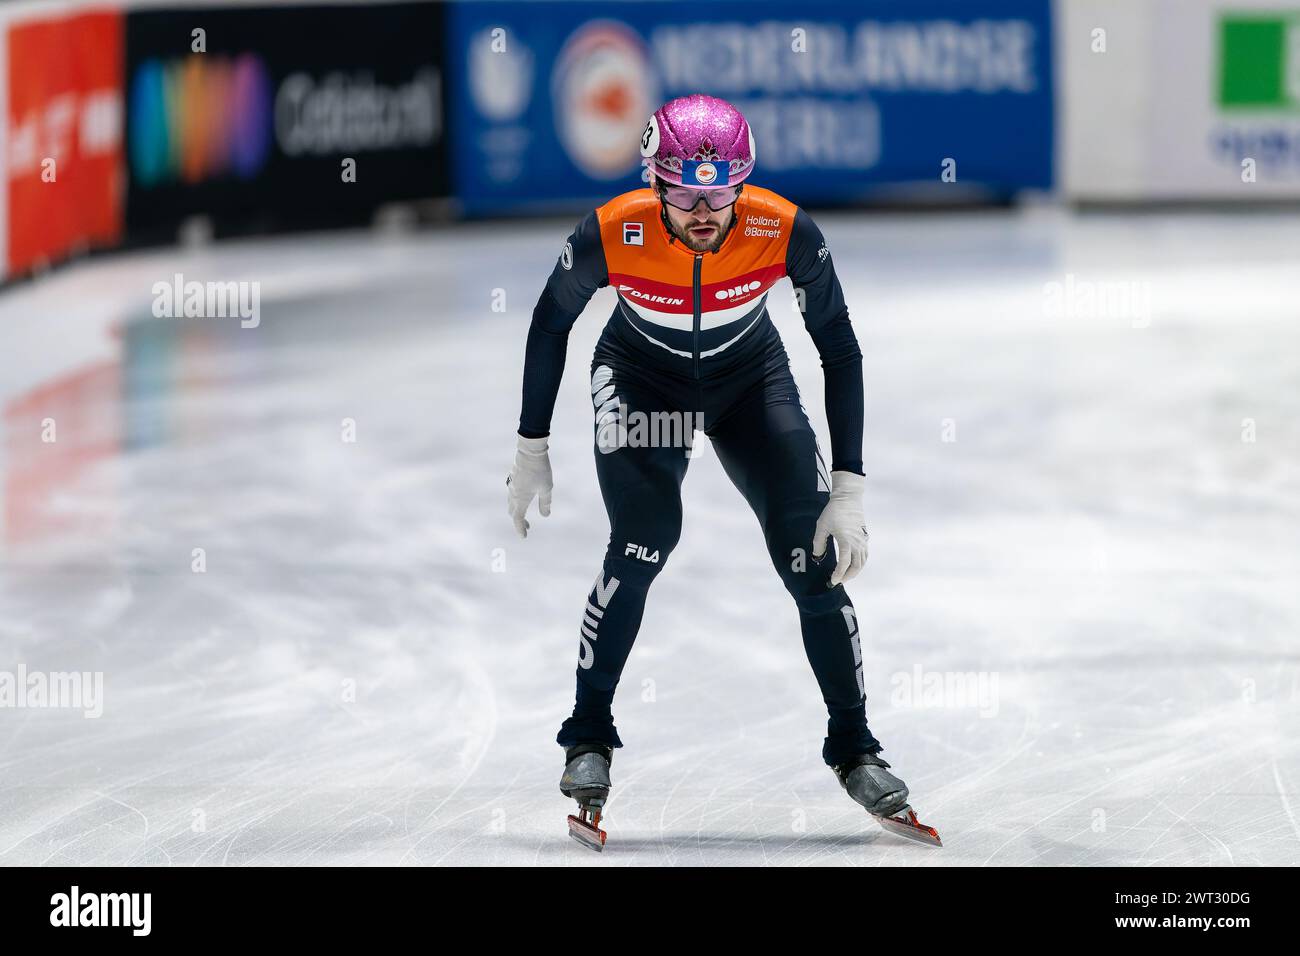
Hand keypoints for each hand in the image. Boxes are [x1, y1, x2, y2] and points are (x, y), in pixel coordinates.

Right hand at [507, 435, 552, 537]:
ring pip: (512, 503)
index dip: (520, 528)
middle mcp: (513, 494)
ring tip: (526, 515)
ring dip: (517, 511)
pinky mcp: (512, 479)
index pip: (517, 518)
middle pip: (513, 512)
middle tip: (528, 526)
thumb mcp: (546, 488)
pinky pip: (512, 494)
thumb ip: (545, 503)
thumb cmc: (540, 471)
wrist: (530, 452)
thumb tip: (545, 515)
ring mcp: (511, 486)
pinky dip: (517, 501)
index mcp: (521, 499)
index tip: (524, 536)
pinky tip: (524, 498)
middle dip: (519, 521)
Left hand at [812, 470, 868, 586]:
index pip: (844, 563)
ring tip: (844, 576)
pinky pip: (865, 555)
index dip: (839, 574)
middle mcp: (857, 543)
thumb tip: (817, 557)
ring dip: (854, 571)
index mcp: (846, 541)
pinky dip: (859, 563)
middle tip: (838, 581)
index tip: (833, 580)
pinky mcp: (864, 538)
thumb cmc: (834, 511)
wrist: (848, 499)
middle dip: (847, 576)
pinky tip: (852, 565)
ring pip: (862, 562)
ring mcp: (863, 540)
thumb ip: (819, 544)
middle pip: (856, 566)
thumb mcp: (822, 527)